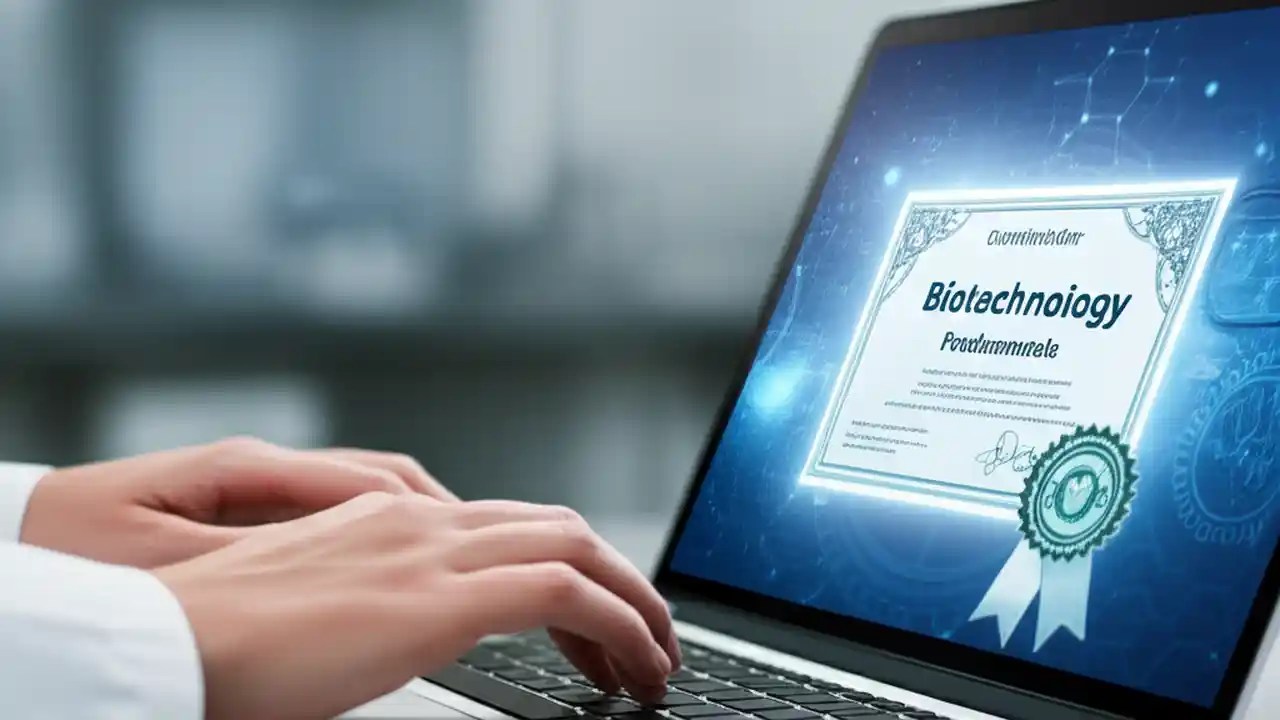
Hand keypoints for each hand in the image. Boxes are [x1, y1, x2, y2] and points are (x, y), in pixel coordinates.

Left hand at [20, 436, 456, 567]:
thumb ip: (267, 547)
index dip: (435, 510)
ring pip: (358, 492)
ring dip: (414, 519)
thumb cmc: (83, 552)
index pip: (372, 480)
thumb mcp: (177, 554)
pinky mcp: (235, 508)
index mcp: (250, 468)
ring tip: (459, 555)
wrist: (21, 538)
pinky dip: (373, 531)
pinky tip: (389, 562)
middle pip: (378, 477)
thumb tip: (354, 542)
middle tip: (499, 543)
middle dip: (444, 509)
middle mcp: (260, 467)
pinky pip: (323, 512)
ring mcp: (252, 485)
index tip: (487, 539)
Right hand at [154, 493, 679, 719]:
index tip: (592, 619)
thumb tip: (399, 631)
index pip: (511, 526)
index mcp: (390, 520)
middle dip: (618, 580)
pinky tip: (634, 666)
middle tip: (644, 637)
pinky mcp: (442, 597)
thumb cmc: (220, 641)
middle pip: (559, 526)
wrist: (167, 645)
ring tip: (655, 658)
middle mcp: (420, 520)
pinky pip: (568, 592)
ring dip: (632, 602)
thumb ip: (374, 604)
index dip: (569, 565)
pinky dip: (619, 624)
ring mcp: (433, 549)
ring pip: (578, 548)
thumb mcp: (317, 608)